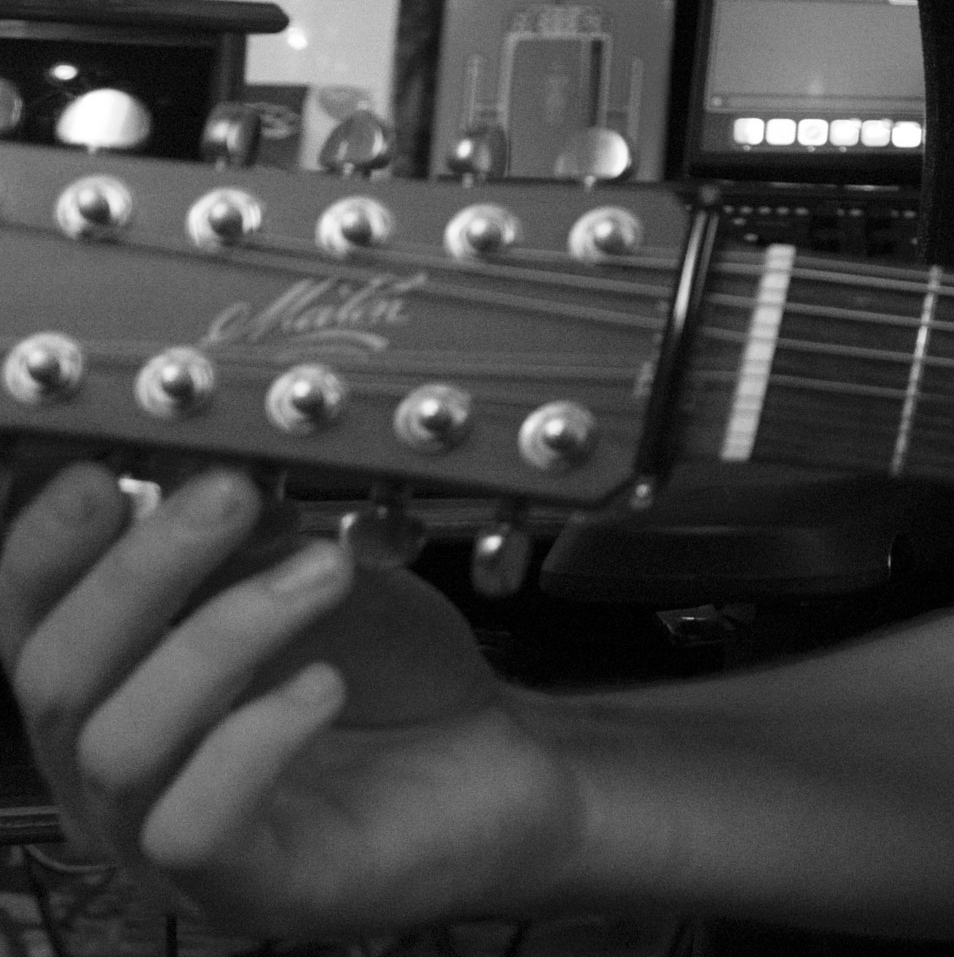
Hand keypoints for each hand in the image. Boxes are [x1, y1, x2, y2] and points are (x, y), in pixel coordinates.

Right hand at [0, 459, 582, 935]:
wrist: (500, 766)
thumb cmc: (391, 676)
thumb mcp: (312, 581)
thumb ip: (245, 544)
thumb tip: (202, 481)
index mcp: (110, 690)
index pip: (26, 624)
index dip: (43, 548)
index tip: (105, 470)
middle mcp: (110, 774)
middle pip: (53, 679)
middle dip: (136, 572)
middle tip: (231, 496)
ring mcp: (161, 843)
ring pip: (119, 745)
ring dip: (219, 636)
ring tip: (323, 572)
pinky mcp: (242, 889)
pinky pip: (192, 827)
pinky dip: (252, 740)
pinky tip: (324, 685)